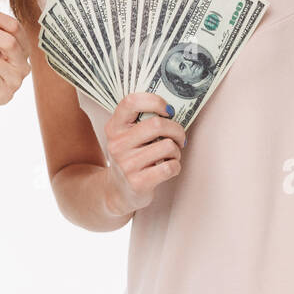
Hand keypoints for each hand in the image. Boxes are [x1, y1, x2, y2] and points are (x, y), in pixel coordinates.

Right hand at [102, 93, 185, 216]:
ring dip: (176, 150)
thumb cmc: (129, 158)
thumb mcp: (125, 136)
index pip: (131, 102)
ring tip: (171, 155)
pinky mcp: (139, 182)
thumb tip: (170, 109)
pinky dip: (176, 166)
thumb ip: (140, 121)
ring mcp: (127, 164)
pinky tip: (169, 167)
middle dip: (176, 130)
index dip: (155, 101)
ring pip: (168, 146)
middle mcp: (117, 144)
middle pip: (157, 124)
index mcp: (114, 127)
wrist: (117, 192)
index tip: (168, 110)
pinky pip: (170, 167)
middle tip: (179, 136)